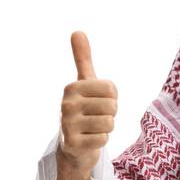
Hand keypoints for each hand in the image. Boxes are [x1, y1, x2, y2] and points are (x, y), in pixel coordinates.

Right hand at [59, 31, 116, 175]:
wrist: (73, 147)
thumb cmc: (84, 111)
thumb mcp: (84, 84)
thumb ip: (83, 59)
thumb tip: (77, 31)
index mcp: (72, 87)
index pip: (111, 89)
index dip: (112, 98)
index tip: (98, 103)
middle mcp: (67, 104)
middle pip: (112, 106)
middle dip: (110, 114)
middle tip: (96, 118)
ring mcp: (67, 124)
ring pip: (109, 123)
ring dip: (105, 129)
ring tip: (92, 129)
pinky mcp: (73, 143)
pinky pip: (103, 139)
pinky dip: (101, 141)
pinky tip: (89, 140)